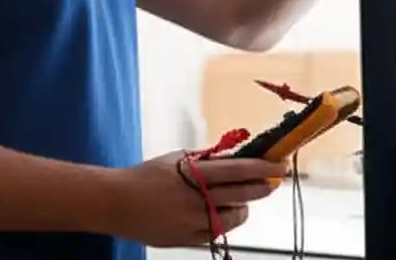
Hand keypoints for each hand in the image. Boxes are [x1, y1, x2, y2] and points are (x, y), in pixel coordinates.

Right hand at [107, 151, 285, 247]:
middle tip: (272, 182)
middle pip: (242, 194)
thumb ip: (205, 159)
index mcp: (194, 174)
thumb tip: (234, 155)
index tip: (279, 165)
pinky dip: (224, 221)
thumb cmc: (145, 176)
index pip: (238, 170)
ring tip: (244, 198)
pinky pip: (217, 232)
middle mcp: (196, 199)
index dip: (262, 168)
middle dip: (262, 187)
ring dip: (244, 206)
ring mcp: (193, 222)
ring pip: (234, 217)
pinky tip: (223, 213)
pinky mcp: (188, 240)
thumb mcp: (176, 159)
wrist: (116, 203)